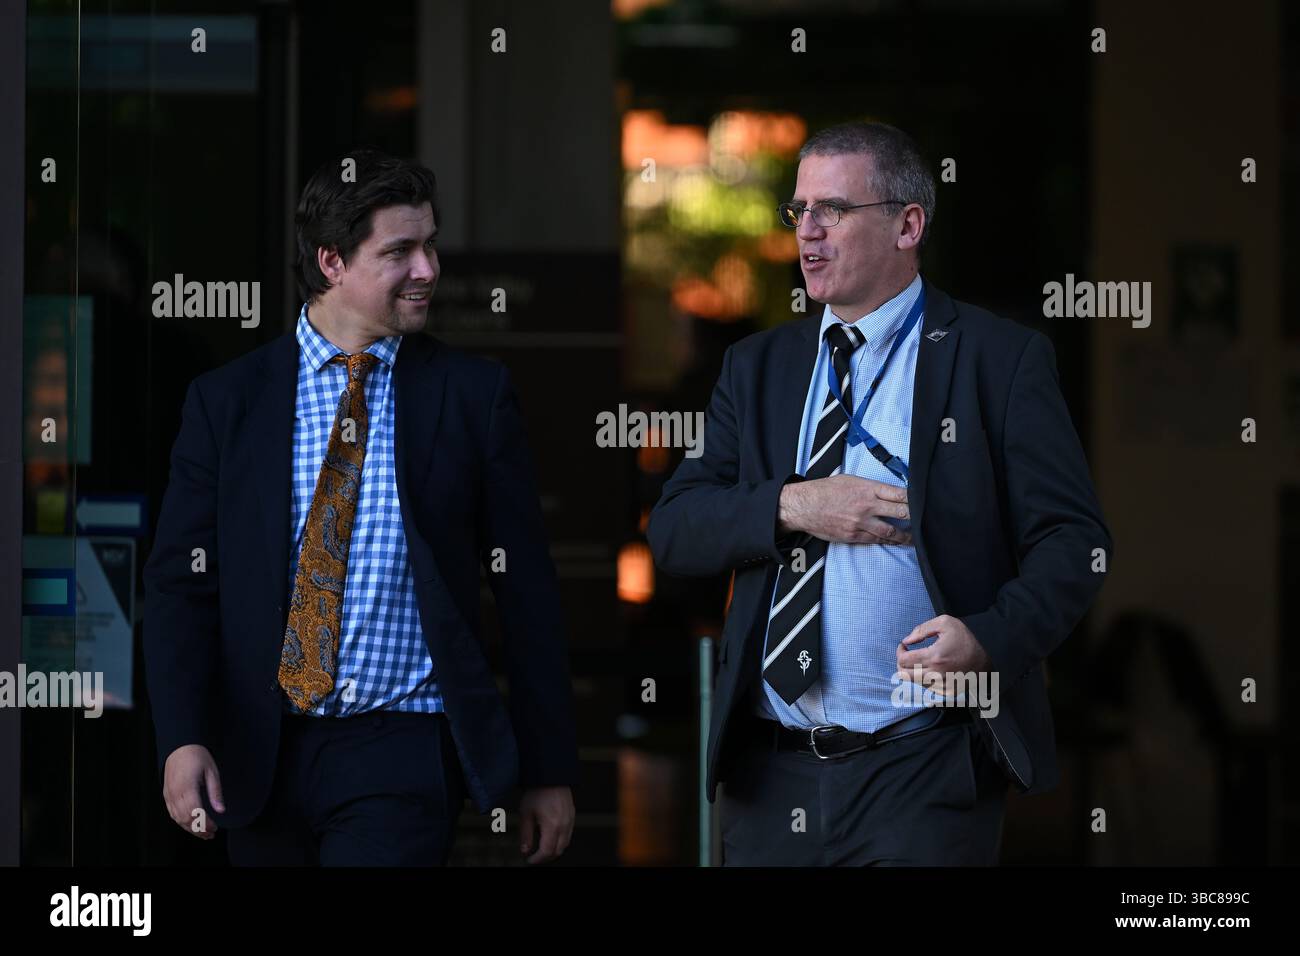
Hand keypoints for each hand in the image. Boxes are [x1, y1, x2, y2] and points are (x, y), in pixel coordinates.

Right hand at [163, 744, 224, 839]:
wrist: (179, 746)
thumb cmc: (198, 756)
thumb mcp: (212, 771)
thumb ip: (215, 792)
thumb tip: (221, 810)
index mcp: (188, 787)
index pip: (196, 812)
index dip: (205, 823)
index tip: (216, 827)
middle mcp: (175, 793)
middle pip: (185, 819)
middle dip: (199, 829)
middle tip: (211, 834)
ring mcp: (169, 795)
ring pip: (177, 819)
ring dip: (190, 829)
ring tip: (203, 833)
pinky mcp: (166, 795)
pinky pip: (172, 813)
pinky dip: (181, 822)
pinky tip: (191, 825)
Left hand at [518, 786, 573, 863]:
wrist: (551, 776)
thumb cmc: (538, 791)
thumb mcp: (526, 814)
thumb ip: (526, 834)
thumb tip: (525, 850)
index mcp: (553, 825)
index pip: (547, 852)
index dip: (537, 859)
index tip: (530, 860)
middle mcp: (564, 825)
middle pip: (558, 851)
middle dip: (546, 857)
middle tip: (535, 857)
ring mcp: (570, 821)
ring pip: (565, 844)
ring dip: (554, 850)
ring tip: (542, 848)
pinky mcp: (572, 816)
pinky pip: (569, 835)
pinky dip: (560, 841)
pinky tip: (551, 837)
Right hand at [778, 474, 911, 544]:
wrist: (803, 506)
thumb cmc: (825, 490)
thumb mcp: (849, 480)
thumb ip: (869, 487)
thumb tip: (887, 493)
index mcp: (867, 488)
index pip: (899, 494)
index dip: (913, 499)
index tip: (922, 502)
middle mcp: (867, 506)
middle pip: (900, 512)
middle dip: (914, 517)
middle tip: (925, 521)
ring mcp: (860, 523)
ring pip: (890, 532)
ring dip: (905, 536)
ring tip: (914, 538)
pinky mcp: (853, 536)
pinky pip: (875, 540)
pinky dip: (887, 541)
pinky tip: (894, 542)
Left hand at [895, 614, 991, 697]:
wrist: (987, 659)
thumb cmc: (966, 639)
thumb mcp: (945, 623)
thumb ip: (922, 629)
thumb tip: (907, 640)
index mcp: (934, 657)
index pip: (903, 660)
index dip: (899, 651)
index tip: (904, 646)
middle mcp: (936, 674)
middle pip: (904, 674)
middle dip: (901, 663)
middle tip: (907, 654)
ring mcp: (941, 686)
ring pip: (914, 682)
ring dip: (911, 671)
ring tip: (918, 661)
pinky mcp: (947, 692)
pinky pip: (926, 688)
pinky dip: (923, 679)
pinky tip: (930, 669)